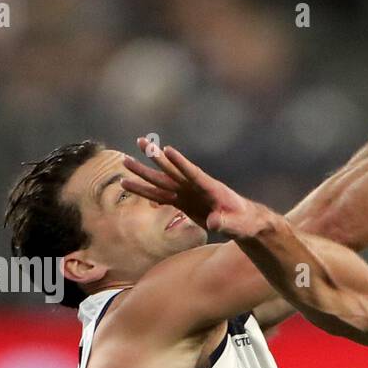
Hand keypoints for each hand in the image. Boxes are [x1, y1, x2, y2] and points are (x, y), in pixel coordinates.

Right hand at [123, 140, 275, 238]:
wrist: (242, 222)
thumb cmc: (243, 221)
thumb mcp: (236, 225)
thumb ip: (224, 222)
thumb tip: (213, 222)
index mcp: (210, 187)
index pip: (193, 173)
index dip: (180, 162)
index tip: (166, 149)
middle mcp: (195, 186)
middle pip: (172, 170)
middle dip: (155, 158)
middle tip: (140, 142)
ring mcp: (187, 193)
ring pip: (161, 181)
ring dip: (143, 173)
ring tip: (124, 162)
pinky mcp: (182, 202)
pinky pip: (161, 196)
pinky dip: (146, 192)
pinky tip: (130, 185)